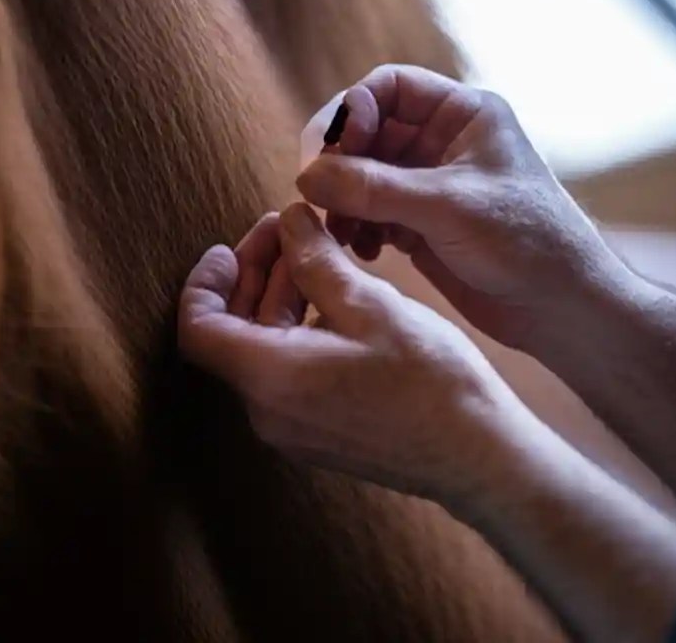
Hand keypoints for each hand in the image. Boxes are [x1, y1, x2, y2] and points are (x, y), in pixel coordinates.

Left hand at [181, 206, 675, 642]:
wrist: (478, 456)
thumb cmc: (430, 382)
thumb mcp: (372, 305)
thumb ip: (316, 260)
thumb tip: (288, 220)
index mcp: (269, 378)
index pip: (197, 327)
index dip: (204, 280)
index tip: (228, 246)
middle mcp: (268, 411)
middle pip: (231, 333)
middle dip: (252, 274)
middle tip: (284, 228)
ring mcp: (293, 428)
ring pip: (262, 350)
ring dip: (279, 297)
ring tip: (315, 250)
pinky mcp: (318, 433)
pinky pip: (287, 372)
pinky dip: (298, 328)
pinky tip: (335, 295)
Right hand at [299, 64, 635, 352]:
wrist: (560, 307)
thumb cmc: (526, 241)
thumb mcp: (446, 206)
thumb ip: (374, 187)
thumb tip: (307, 176)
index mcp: (463, 114)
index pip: (388, 86)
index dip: (353, 111)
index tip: (333, 151)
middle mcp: (443, 142)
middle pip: (366, 131)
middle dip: (339, 162)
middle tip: (319, 196)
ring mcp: (428, 185)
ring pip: (361, 176)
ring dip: (342, 200)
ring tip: (342, 232)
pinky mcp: (419, 226)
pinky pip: (369, 213)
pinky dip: (356, 228)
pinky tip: (364, 251)